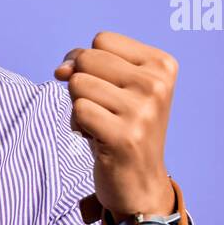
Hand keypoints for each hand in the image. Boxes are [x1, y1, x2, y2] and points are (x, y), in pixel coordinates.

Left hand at [54, 31, 178, 222]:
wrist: (140, 183)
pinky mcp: (125, 136)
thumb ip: (86, 64)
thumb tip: (61, 69)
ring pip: (78, 84)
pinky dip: (79, 126)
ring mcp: (143, 111)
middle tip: (105, 111)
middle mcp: (157, 85)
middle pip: (87, 59)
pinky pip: (78, 111)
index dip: (89, 63)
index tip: (107, 89)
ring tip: (103, 126)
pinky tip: (99, 140)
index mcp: (162, 65)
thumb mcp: (112, 86)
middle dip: (83, 85)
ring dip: (80, 108)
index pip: (102, 40)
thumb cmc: (121, 128)